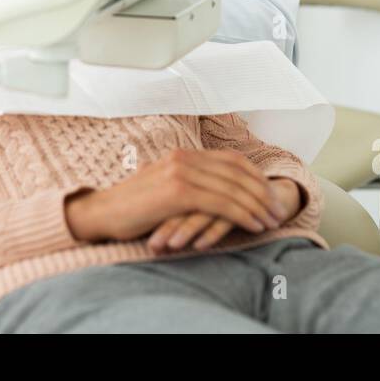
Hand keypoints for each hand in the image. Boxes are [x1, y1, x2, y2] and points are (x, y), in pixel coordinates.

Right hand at [64, 150, 287, 244]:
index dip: (255, 176)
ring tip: (271, 221)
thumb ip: (187, 185)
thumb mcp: (162, 189)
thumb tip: (212, 195)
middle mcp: (183, 158)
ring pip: (233, 187)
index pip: (231, 159)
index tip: (270, 194)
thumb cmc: (131, 209)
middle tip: (278, 210)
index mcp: (182, 154)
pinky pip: (221, 203)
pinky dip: (242, 214)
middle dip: (262, 191)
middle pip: (237, 171)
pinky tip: (253, 225)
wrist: (101, 214)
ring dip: (257, 205)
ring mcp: (180, 172)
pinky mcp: (178, 193)